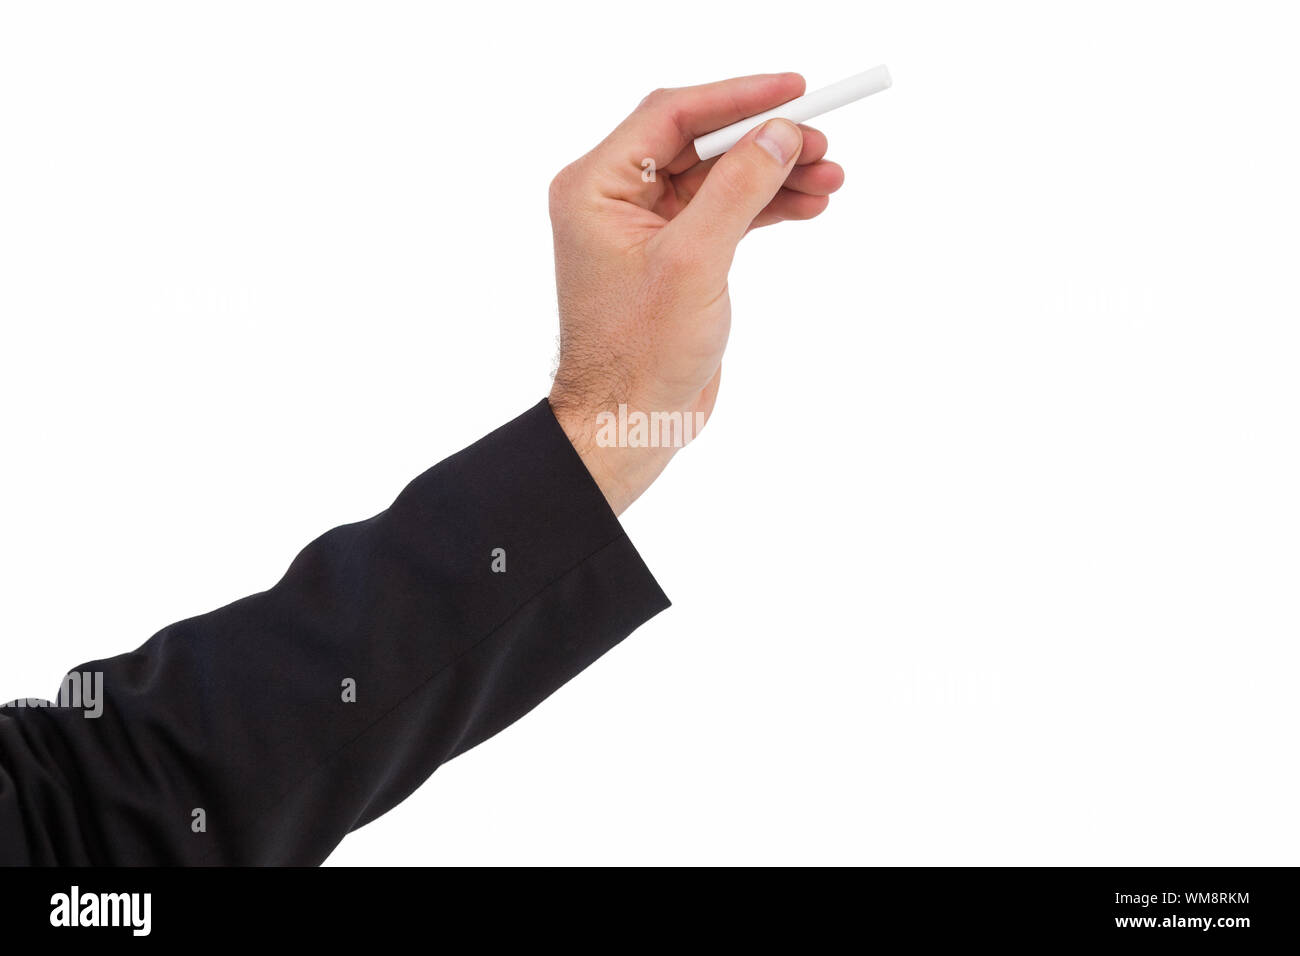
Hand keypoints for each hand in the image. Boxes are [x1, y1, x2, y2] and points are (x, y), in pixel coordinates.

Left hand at [547, 73, 843, 514]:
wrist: (629, 424)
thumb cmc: (639, 356)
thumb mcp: (693, 264)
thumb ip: (738, 191)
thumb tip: (779, 133)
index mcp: (596, 188)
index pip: (672, 116)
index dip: (737, 98)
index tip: (794, 90)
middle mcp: (615, 199)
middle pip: (701, 143)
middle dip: (765, 140)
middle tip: (821, 143)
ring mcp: (647, 229)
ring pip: (720, 179)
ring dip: (774, 175)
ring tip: (830, 177)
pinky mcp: (676, 259)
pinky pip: (725, 214)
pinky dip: (766, 208)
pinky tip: (808, 204)